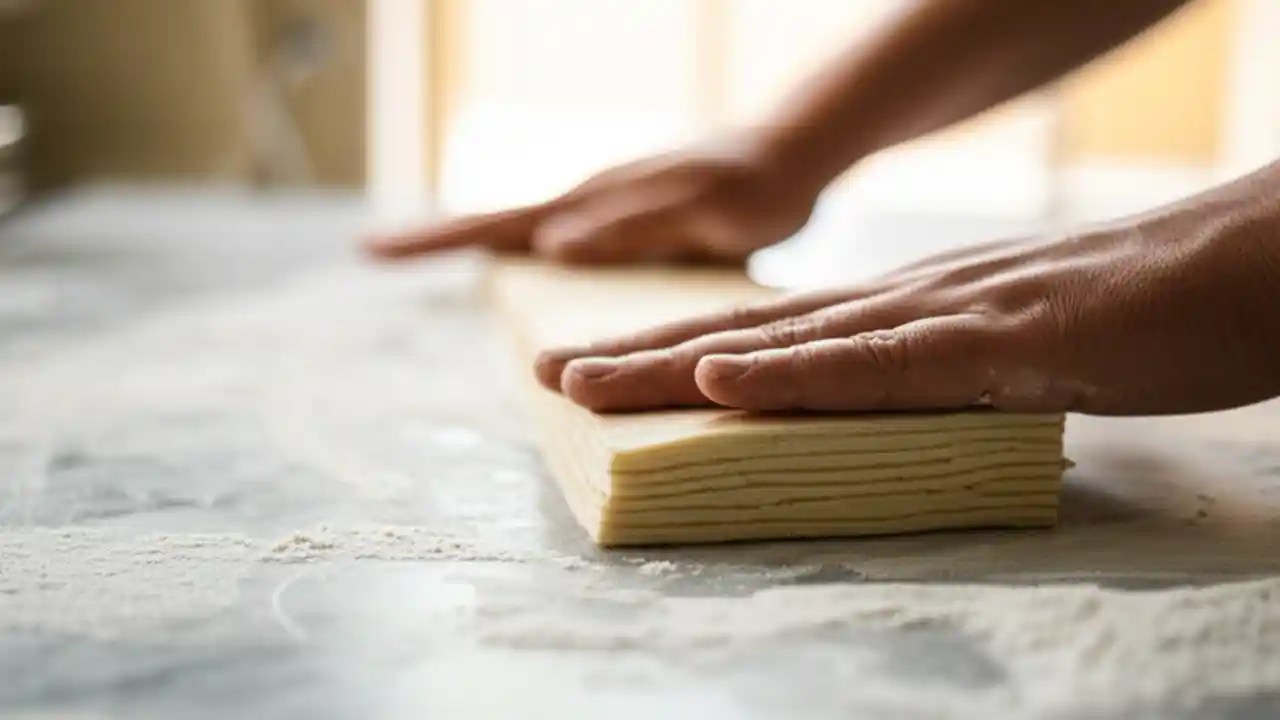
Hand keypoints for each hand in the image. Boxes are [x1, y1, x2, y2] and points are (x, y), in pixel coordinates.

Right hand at [364, 134, 820, 264]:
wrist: (793, 153)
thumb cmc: (758, 188)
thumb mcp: (705, 212)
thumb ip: (633, 228)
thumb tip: (549, 246)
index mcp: (594, 202)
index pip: (498, 222)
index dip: (437, 241)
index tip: (372, 250)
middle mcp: (588, 201)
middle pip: (495, 221)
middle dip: (433, 238)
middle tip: (370, 250)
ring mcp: (602, 207)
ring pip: (521, 227)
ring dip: (469, 242)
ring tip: (413, 257)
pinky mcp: (623, 220)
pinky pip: (557, 235)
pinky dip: (520, 248)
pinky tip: (517, 269)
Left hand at [535, 169, 1279, 414]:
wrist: (1256, 263)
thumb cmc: (1148, 310)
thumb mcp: (1022, 351)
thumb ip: (948, 372)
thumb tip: (892, 402)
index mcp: (912, 311)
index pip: (777, 338)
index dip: (681, 355)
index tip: (605, 373)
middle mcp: (909, 304)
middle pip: (754, 335)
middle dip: (644, 356)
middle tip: (550, 374)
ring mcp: (950, 316)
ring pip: (791, 346)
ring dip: (680, 363)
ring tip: (586, 378)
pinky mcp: (1004, 341)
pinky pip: (886, 364)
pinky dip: (802, 374)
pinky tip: (728, 374)